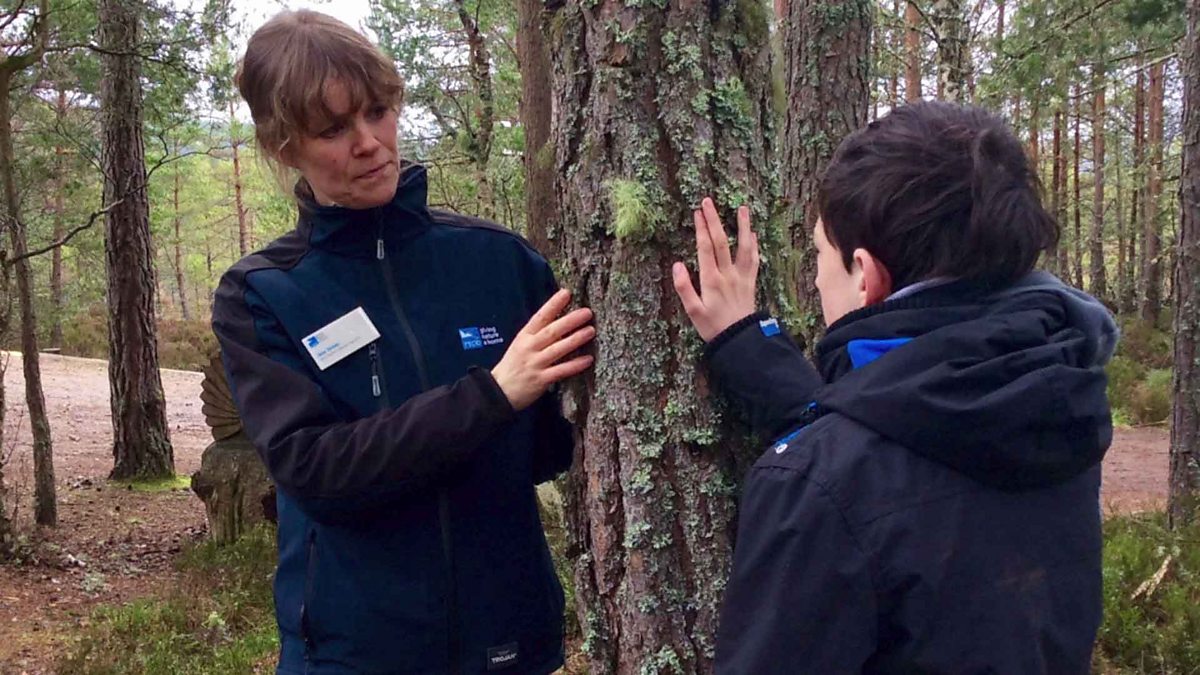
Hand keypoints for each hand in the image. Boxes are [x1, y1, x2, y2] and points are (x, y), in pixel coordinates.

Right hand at [492, 289, 594, 410]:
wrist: (498, 391)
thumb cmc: (513, 366)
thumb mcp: (520, 345)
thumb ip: (537, 334)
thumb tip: (560, 321)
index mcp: (524, 337)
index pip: (540, 317)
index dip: (553, 304)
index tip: (566, 293)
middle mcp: (529, 348)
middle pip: (551, 331)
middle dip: (570, 320)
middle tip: (587, 312)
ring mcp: (535, 364)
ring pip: (558, 349)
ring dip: (575, 339)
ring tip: (591, 331)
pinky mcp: (540, 380)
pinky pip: (561, 371)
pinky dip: (575, 365)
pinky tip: (588, 359)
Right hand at [672, 197, 759, 341]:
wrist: (740, 339)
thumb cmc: (712, 327)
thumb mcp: (693, 311)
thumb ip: (684, 288)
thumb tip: (677, 264)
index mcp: (711, 280)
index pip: (706, 248)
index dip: (701, 229)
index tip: (697, 212)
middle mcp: (728, 274)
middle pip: (722, 242)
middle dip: (714, 220)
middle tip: (708, 202)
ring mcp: (742, 277)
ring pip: (743, 246)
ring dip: (743, 226)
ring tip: (742, 208)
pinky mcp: (750, 282)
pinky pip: (754, 259)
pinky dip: (754, 244)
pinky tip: (753, 234)